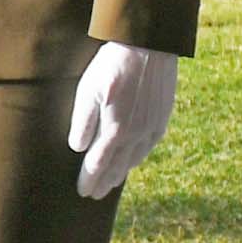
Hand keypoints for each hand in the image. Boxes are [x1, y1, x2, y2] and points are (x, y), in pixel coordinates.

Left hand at [68, 40, 178, 198]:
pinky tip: (133, 159)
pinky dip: (138, 157)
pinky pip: (149, 145)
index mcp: (116, 130)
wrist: (149, 48)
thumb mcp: (87, 91)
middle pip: (117, 166)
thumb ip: (83, 122)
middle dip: (104, 182)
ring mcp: (153, 126)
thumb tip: (79, 149)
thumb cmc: (112, 67)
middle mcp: (137, 134)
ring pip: (135, 158)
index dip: (89, 179)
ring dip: (121, 172)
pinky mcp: (162, 116)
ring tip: (112, 182)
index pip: (98, 164)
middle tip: (95, 194)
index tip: (83, 191)